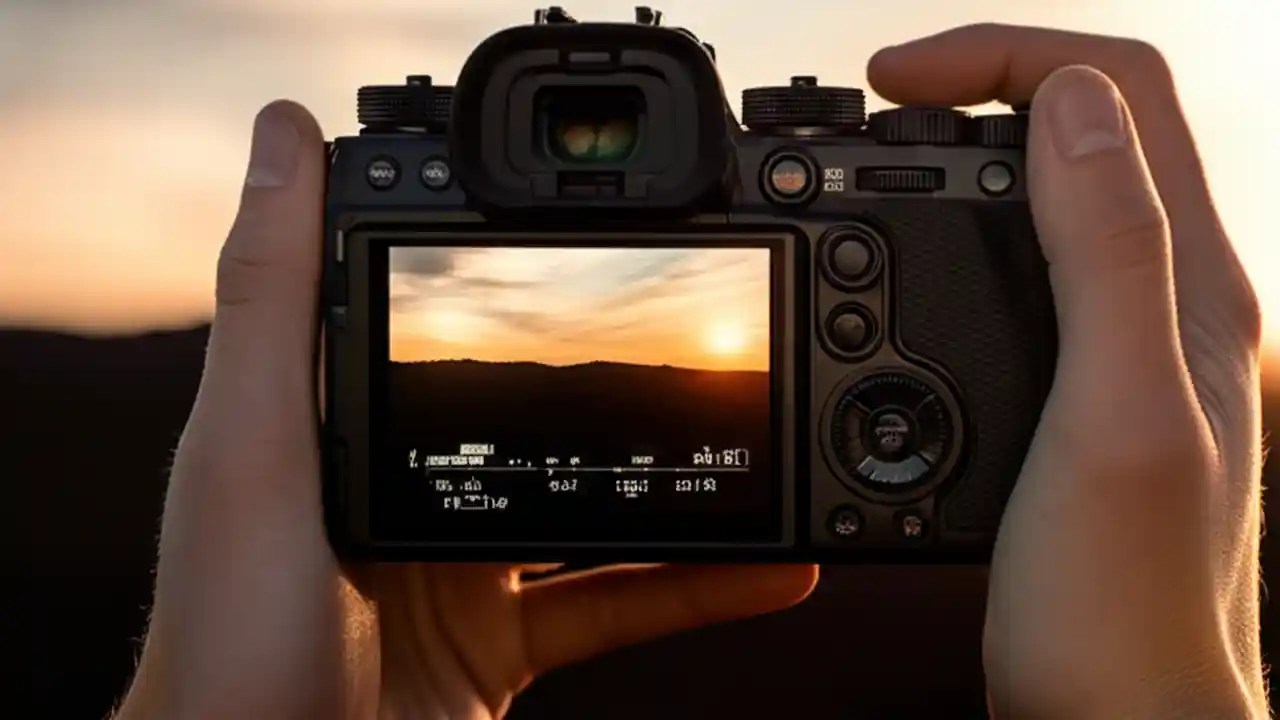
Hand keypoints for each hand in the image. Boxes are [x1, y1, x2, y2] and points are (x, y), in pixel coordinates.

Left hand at [114, 101, 817, 719]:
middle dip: (625, 384)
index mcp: (346, 420)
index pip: (443, 320)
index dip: (517, 274)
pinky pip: (616, 602)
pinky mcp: (500, 645)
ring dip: (684, 484)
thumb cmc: (228, 637)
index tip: (598, 240)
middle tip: (714, 344)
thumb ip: (278, 301)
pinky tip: (765, 568)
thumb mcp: (256, 446)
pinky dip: (697, 588)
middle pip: (540, 414)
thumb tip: (284, 134)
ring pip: (596, 508)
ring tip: (770, 446)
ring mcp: (459, 567)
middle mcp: (408, 481)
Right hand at [870, 26, 1265, 717]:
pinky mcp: (1072, 385)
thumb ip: (1109, 253)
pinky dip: (956, 228)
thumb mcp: (1113, 415)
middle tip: (880, 106)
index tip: (895, 80)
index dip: (1002, 55)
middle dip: (979, 84)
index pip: (1116, 94)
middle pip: (1085, 125)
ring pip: (1049, 190)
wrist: (1113, 714)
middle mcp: (1165, 299)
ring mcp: (1120, 342)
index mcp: (1188, 288)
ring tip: (884, 160)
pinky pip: (1022, 265)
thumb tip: (1070, 105)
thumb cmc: (1122, 603)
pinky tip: (907, 263)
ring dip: (965, 149)